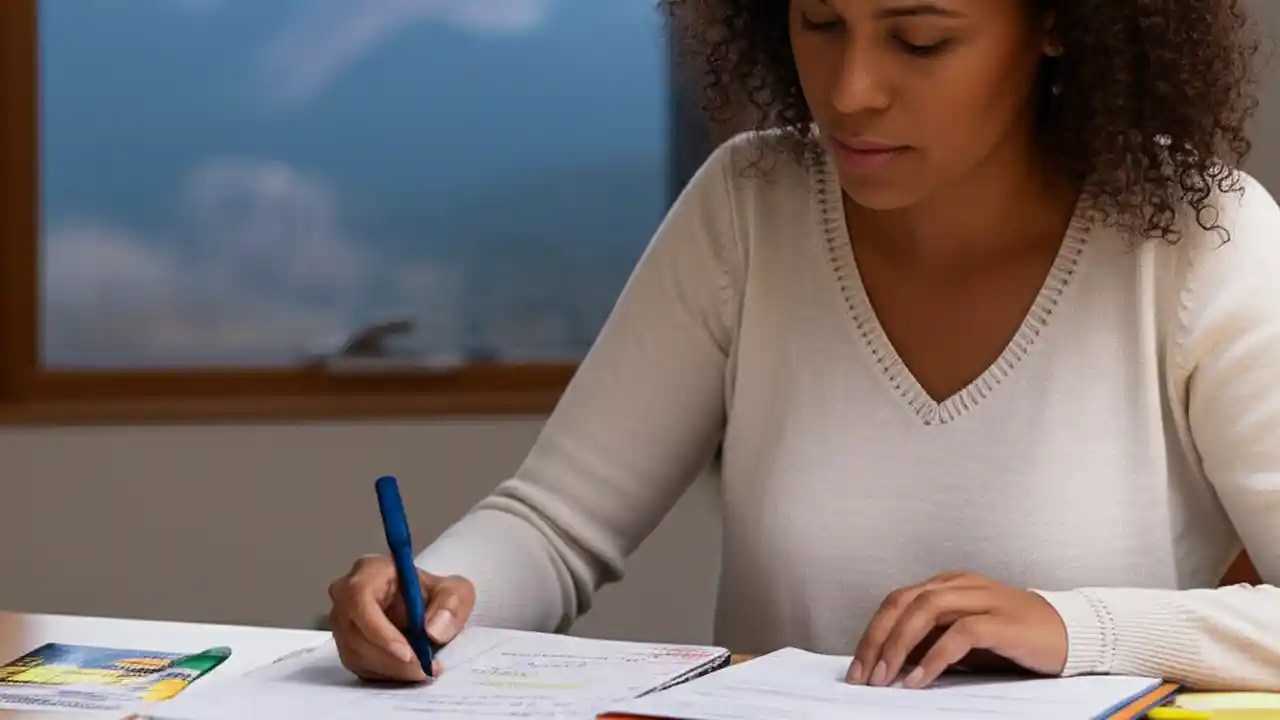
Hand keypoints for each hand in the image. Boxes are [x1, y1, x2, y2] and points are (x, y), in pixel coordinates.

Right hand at [328, 554, 475, 682]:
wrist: (429, 606)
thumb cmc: (437, 593)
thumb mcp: (455, 591)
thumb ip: (450, 605)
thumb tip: (433, 631)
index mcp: (370, 570)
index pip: (360, 599)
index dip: (379, 630)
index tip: (407, 653)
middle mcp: (347, 594)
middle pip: (354, 632)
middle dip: (389, 657)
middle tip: (422, 669)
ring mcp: (343, 621)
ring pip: (355, 653)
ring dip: (390, 669)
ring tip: (423, 671)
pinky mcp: (346, 644)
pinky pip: (359, 666)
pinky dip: (386, 674)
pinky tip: (410, 672)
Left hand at [847, 572, 1067, 689]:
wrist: (1072, 633)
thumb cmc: (1015, 637)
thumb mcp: (964, 638)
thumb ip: (930, 641)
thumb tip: (891, 662)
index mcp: (947, 585)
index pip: (897, 601)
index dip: (872, 632)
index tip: (858, 667)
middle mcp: (960, 585)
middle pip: (903, 602)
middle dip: (877, 639)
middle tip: (863, 675)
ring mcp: (982, 599)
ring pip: (925, 610)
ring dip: (898, 645)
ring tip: (885, 677)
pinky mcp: (1002, 621)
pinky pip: (960, 634)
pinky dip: (934, 657)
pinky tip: (919, 679)